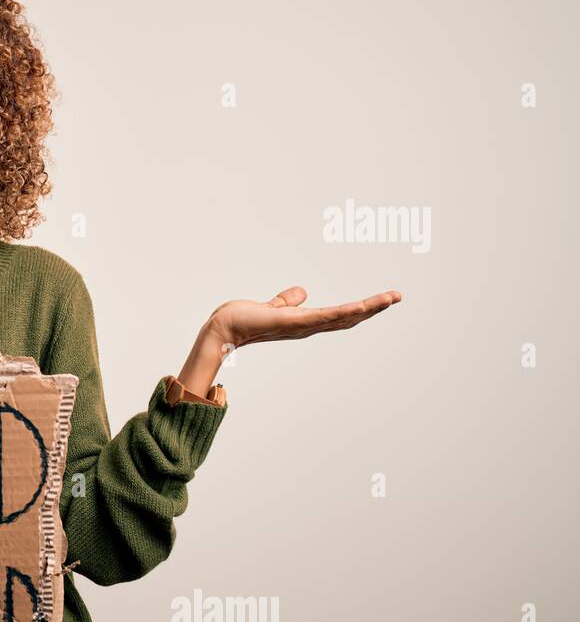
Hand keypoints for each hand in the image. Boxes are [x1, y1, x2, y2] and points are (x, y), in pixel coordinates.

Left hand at [209, 286, 401, 352]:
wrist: (223, 329)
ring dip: (368, 308)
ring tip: (390, 298)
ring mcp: (301, 326)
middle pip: (348, 318)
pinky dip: (342, 312)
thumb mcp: (273, 307)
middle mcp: (308, 327)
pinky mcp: (292, 322)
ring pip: (341, 316)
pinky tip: (360, 305)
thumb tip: (303, 292)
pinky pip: (322, 316)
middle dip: (374, 308)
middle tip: (397, 296)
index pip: (340, 315)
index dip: (363, 309)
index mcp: (305, 322)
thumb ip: (287, 301)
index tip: (383, 299)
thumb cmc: (243, 320)